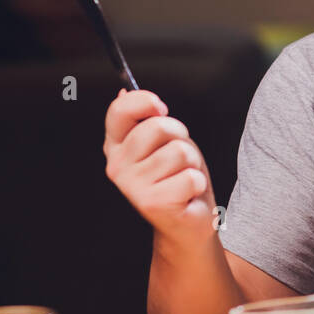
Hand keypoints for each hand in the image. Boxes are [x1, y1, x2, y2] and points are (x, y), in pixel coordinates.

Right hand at [104, 88, 216, 248]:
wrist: (186, 222)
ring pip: (179, 151)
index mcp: (117, 146)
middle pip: (160, 126)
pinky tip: (186, 194)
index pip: (119, 111)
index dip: (143, 101)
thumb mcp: (163, 142)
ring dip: (191, 163)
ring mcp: (132, 185)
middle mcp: (118, 165)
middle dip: (181, 137)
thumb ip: (145, 119)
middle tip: (179, 158)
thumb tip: (124, 90)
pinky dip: (197, 183)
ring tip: (182, 177)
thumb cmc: (177, 177)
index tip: (160, 107)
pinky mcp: (152, 202)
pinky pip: (190, 176)